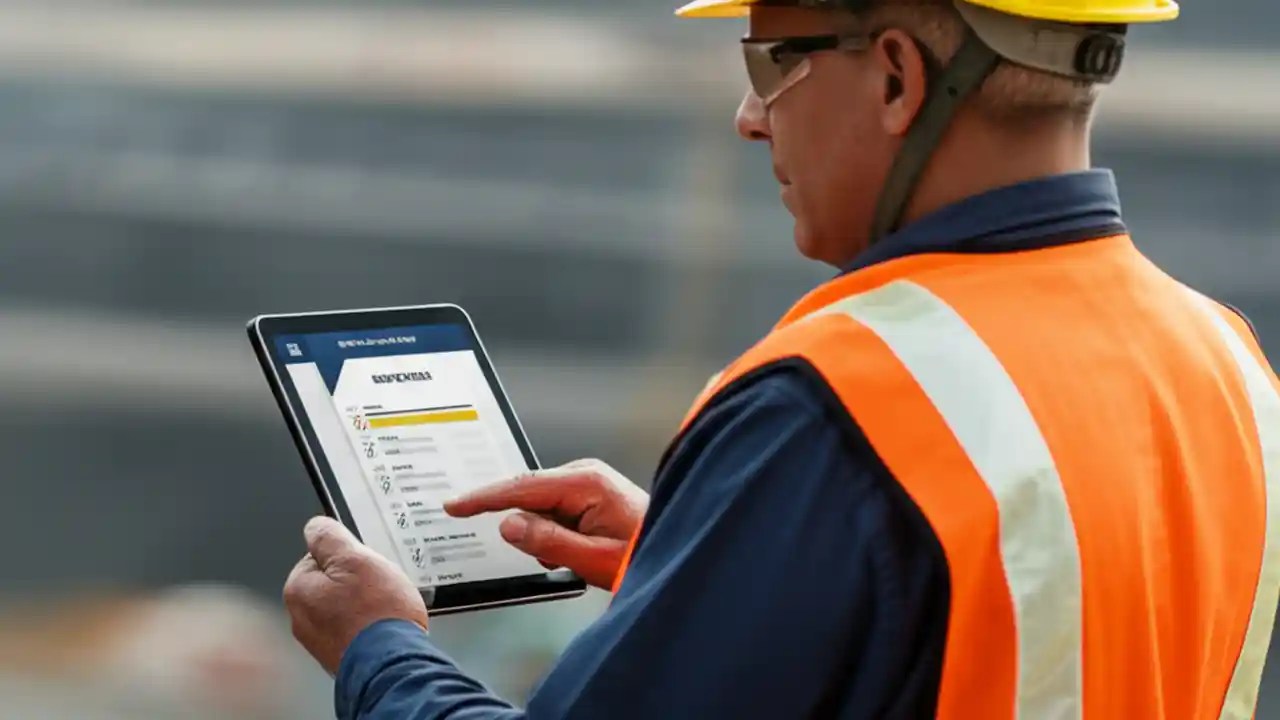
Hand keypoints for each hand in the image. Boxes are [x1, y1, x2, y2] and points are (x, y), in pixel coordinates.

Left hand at [283, 517, 427, 675]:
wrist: (394, 666)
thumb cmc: (377, 615)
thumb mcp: (355, 558)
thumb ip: (330, 537)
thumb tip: (316, 526)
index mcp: (299, 588)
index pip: (321, 555)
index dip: (348, 555)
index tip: (364, 563)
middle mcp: (302, 617)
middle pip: (333, 581)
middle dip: (357, 581)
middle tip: (378, 586)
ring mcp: (320, 639)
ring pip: (346, 605)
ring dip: (365, 604)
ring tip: (385, 609)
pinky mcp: (340, 655)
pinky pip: (355, 628)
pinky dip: (369, 625)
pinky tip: (383, 627)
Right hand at [444, 459, 648, 589]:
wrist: (676, 550)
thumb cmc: (643, 553)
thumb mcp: (591, 558)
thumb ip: (546, 541)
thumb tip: (509, 524)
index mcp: (585, 482)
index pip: (520, 487)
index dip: (483, 498)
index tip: (455, 505)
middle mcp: (585, 474)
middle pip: (528, 494)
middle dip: (524, 525)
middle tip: (546, 553)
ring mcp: (588, 482)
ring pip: (541, 506)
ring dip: (544, 534)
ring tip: (574, 557)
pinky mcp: (590, 495)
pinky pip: (555, 511)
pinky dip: (554, 533)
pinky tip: (574, 551)